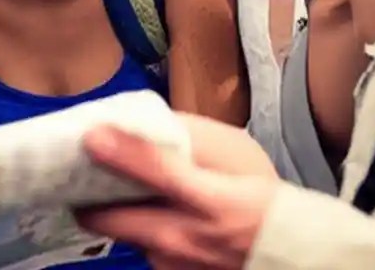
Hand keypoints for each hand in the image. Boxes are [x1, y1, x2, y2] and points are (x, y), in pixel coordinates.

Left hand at [74, 114, 280, 269]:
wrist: (292, 256)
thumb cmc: (266, 201)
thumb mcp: (241, 156)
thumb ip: (193, 136)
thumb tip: (146, 119)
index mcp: (211, 201)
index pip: (157, 172)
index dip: (120, 151)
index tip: (92, 135)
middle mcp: (184, 239)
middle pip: (107, 218)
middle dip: (87, 195)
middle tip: (82, 170)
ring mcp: (173, 264)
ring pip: (120, 234)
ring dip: (114, 213)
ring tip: (116, 188)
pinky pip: (140, 248)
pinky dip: (137, 230)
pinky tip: (150, 215)